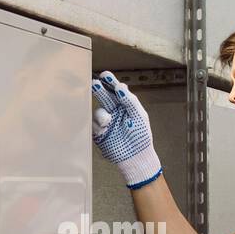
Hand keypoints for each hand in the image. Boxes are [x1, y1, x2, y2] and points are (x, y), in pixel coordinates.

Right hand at [91, 71, 162, 188]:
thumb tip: (120, 87)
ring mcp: (105, 122)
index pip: (116, 90)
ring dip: (102, 115)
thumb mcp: (139, 116)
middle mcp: (114, 111)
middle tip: (95, 84)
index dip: (110, 82)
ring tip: (108, 121)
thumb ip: (130, 101)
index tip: (105, 75)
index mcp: (125, 105)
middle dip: (99, 90)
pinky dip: (98, 126)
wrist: (135, 158)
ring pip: (97, 111)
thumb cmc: (141, 137)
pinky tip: (104, 130)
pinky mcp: (98, 133)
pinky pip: (93, 125)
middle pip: (104, 96)